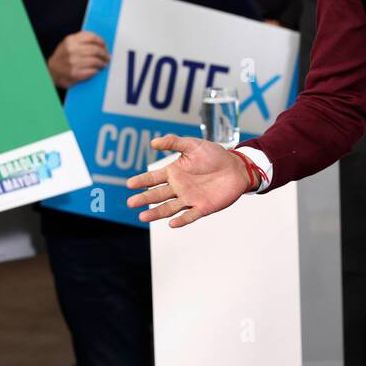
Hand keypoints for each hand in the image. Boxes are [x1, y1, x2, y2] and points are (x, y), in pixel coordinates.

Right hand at [47, 31, 108, 88]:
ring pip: (95, 60)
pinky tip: (96, 70)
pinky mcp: (75, 73)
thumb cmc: (62, 57)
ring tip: (103, 64)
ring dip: (102, 63)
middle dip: (104, 54)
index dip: (101, 42)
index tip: (105, 46)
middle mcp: (72, 50)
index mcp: (70, 40)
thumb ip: (81, 40)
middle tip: (107, 57)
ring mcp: (73, 62)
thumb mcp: (68, 44)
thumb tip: (100, 43)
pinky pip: (92, 71)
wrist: (51, 71)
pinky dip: (96, 70)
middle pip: (96, 49)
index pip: (92, 37)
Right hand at [126, 135, 252, 227]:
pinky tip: (172, 223)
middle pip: (157, 195)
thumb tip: (153, 142)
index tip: (129, 184)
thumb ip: (174, 142)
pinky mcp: (202, 207)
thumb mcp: (193, 145)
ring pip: (169, 208)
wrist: (236, 167)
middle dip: (144, 199)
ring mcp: (189, 198)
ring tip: (143, 217)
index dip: (141, 181)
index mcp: (174, 173)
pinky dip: (181, 220)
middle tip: (131, 203)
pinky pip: (190, 215)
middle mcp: (178, 187)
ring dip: (156, 213)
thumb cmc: (214, 155)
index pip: (153, 178)